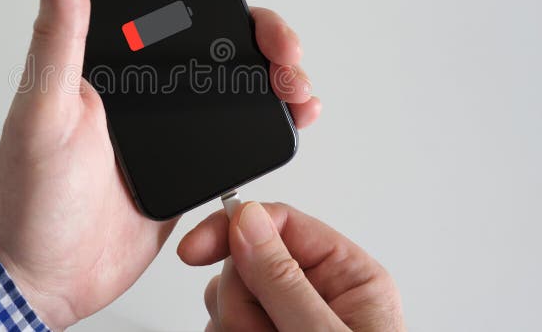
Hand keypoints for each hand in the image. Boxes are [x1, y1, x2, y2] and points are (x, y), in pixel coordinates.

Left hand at [0, 0, 319, 329]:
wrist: (48, 275)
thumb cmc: (31, 197)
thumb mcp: (44, 110)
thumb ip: (57, 37)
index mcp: (109, 59)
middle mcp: (145, 82)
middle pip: (218, 33)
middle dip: (263, 26)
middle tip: (281, 42)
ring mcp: (172, 120)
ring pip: (238, 76)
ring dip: (277, 69)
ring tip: (295, 82)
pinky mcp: (192, 158)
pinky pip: (241, 125)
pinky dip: (274, 115)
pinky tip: (293, 114)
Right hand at [178, 202, 404, 331]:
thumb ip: (284, 279)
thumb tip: (248, 220)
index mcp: (346, 277)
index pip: (280, 222)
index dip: (233, 227)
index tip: (195, 248)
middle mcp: (316, 294)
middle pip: (245, 262)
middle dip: (240, 301)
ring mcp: (285, 322)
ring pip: (227, 299)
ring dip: (233, 328)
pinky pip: (221, 327)